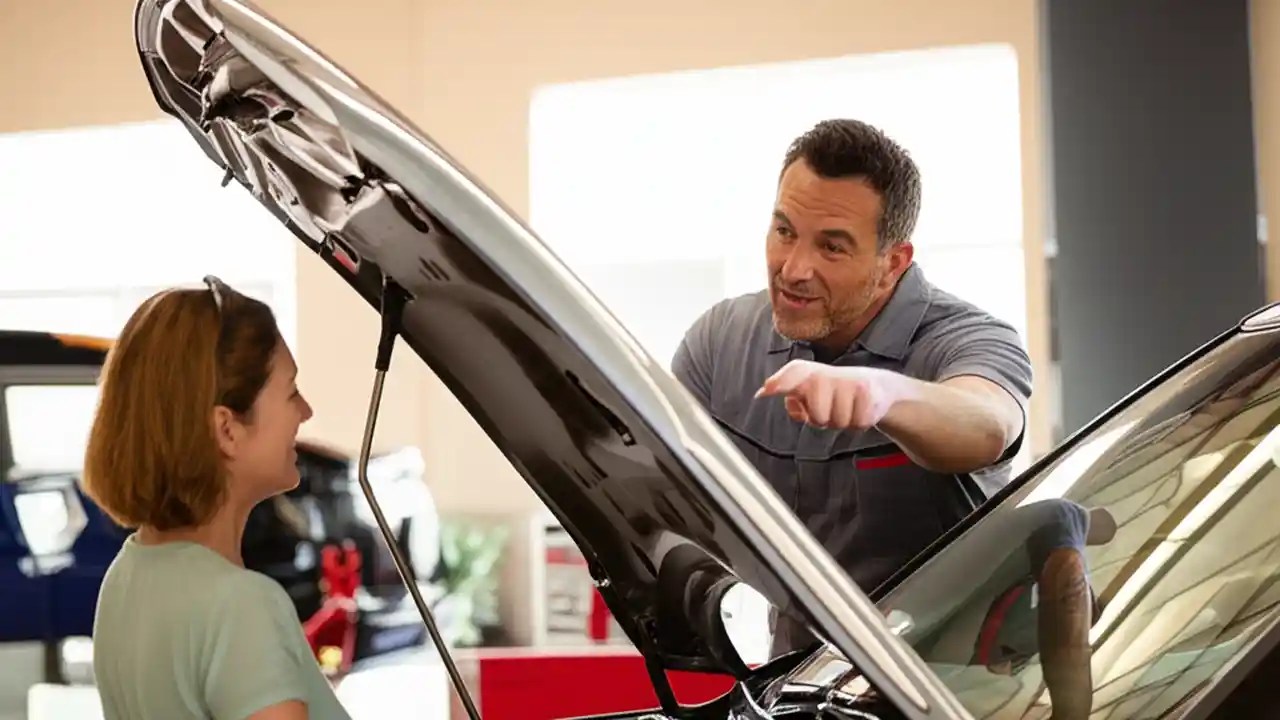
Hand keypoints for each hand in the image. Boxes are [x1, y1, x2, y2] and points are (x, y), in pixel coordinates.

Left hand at [755, 360, 902, 430]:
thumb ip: (792, 398)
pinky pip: (858, 424)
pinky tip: (860, 410)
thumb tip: (769, 395)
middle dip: (822, 419)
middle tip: (830, 409)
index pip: (795, 372)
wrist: (878, 386)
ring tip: (847, 408)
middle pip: (817, 414)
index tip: (765, 391)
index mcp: (812, 373)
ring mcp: (852, 382)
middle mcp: (830, 374)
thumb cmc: (836, 393)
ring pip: (838, 422)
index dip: (781, 381)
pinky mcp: (870, 394)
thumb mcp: (813, 393)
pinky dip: (858, 424)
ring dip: (841, 422)